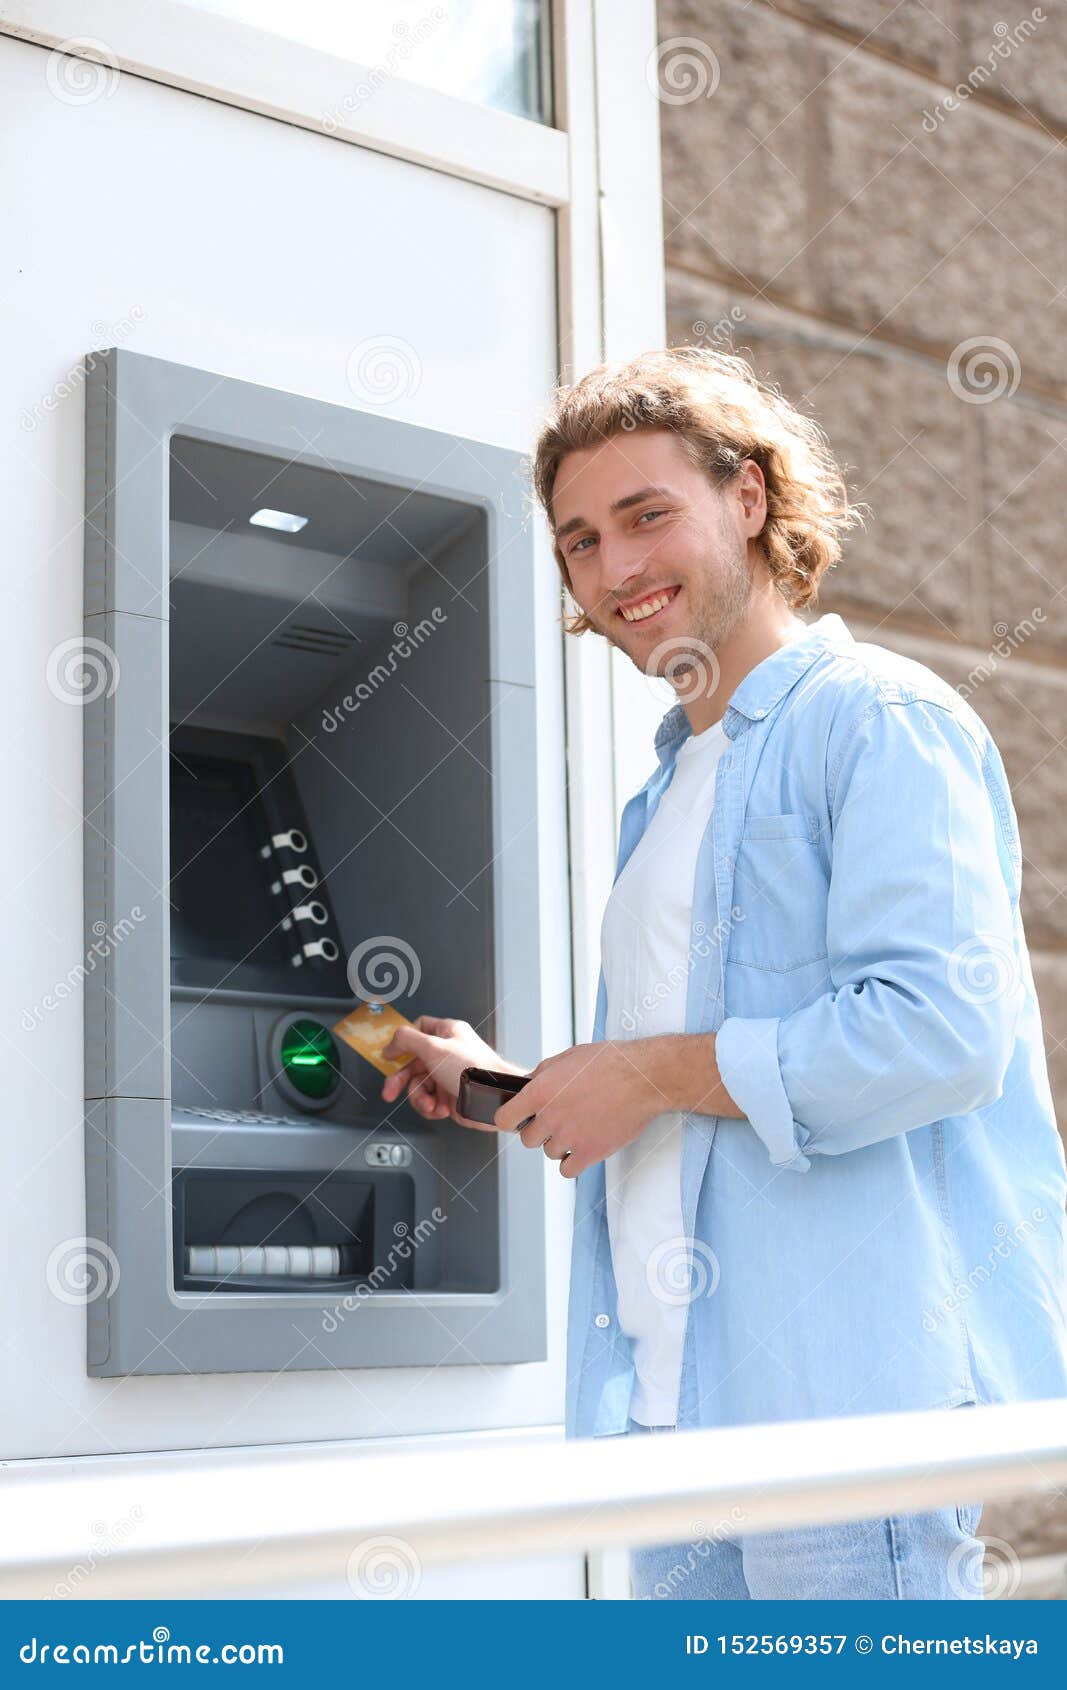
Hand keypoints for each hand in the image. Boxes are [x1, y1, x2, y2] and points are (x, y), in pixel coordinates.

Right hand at [380, 1014, 522, 1127]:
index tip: (389, 1056)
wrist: (496, 1100)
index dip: (401, 1043)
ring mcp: (448, 1075)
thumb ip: (408, 1040)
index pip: (418, 1030)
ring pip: (419, 1086)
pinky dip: (432, 1108)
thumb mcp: (434, 1048)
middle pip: (413, 1063)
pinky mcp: (451, 1096)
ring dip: (421, 1098)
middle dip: (402, 1081)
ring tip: (430, 1105)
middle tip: (390, 1091)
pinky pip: (430, 1101)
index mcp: (447, 1033)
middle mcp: (448, 1053)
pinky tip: (442, 1109)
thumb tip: (390, 1042)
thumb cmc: (476, 1070)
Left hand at [493, 1039, 671, 1177]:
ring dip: (560, 1144)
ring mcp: (569, 1138)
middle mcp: (550, 1118)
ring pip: (549, 1153)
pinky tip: (583, 1146)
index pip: (505, 1119)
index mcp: (539, 1092)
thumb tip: (526, 1085)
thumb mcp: (567, 1058)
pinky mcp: (590, 1153)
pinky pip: (567, 1170)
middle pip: (527, 1140)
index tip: (518, 1119)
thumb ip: (541, 1074)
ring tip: (578, 1127)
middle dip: (538, 1131)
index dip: (510, 1119)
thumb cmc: (608, 1062)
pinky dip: (573, 1161)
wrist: (642, 1077)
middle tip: (557, 1120)